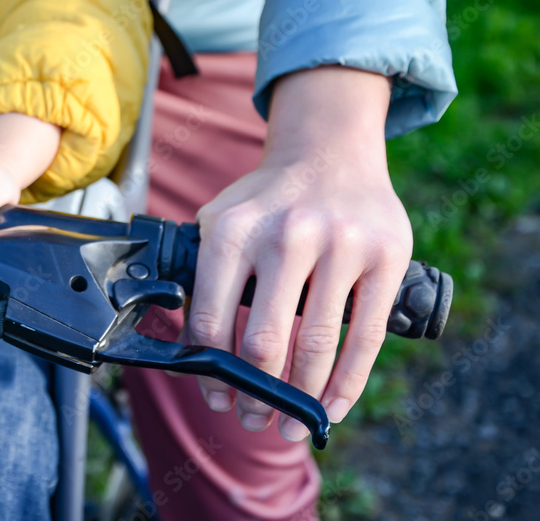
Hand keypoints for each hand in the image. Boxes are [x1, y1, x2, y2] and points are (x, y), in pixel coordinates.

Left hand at [189, 67, 412, 440]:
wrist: (330, 151)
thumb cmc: (267, 201)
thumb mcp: (220, 220)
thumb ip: (203, 276)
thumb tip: (190, 354)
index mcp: (234, 230)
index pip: (211, 321)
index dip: (211, 372)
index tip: (216, 396)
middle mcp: (287, 235)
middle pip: (264, 342)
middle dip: (255, 394)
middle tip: (251, 419)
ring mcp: (341, 244)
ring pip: (317, 345)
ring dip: (300, 399)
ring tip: (289, 424)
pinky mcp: (386, 257)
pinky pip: (366, 337)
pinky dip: (347, 384)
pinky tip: (331, 407)